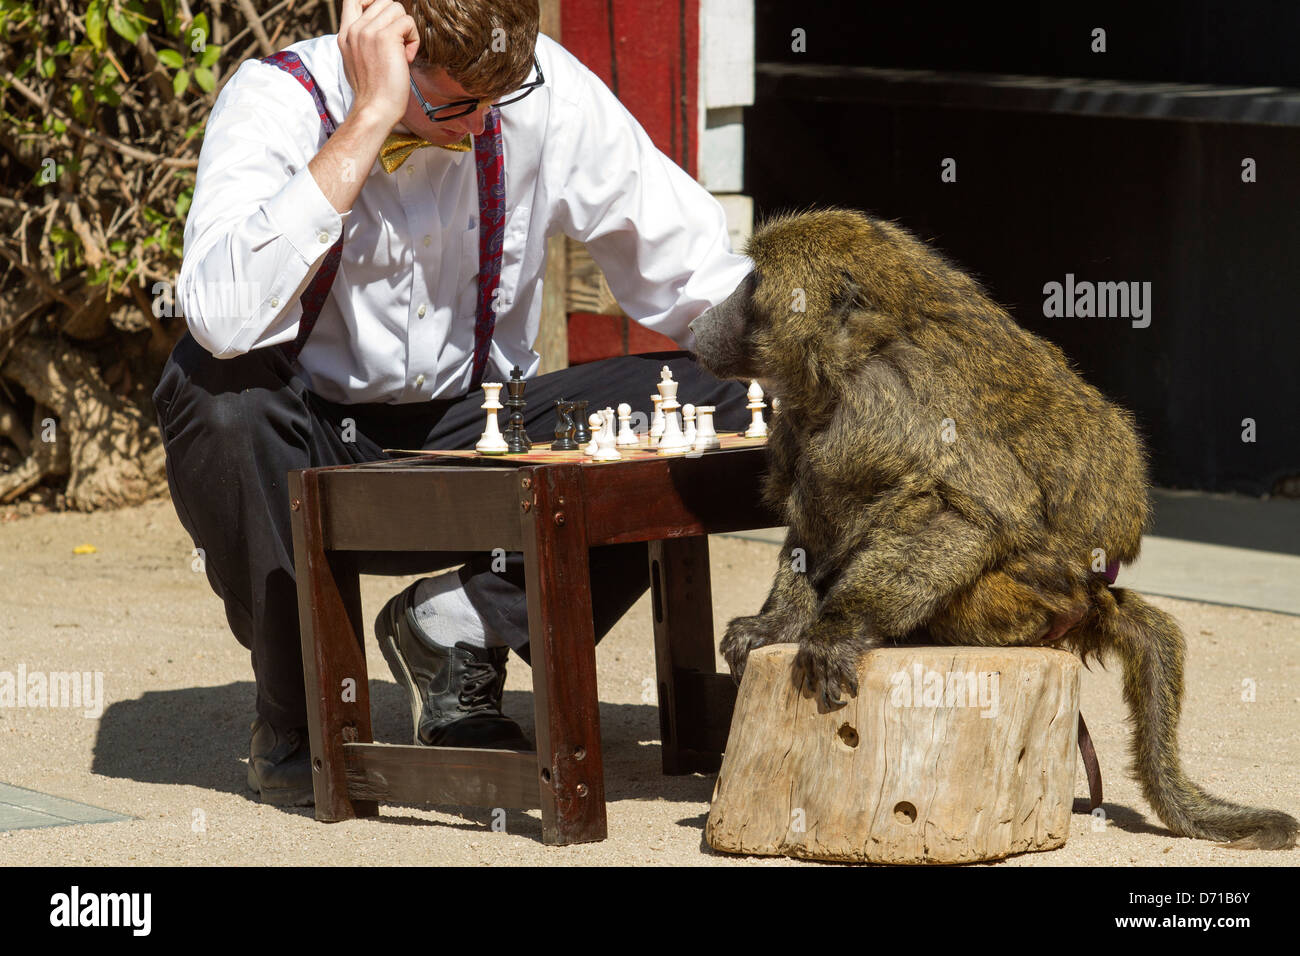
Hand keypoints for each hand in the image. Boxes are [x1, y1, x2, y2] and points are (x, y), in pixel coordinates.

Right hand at [337, 0, 419, 128]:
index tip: (386, 23)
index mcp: (345, 34)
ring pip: (397, 8)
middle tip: (397, 46)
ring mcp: (368, 32)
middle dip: (397, 21)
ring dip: (407, 30)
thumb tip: (381, 29)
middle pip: (384, 2)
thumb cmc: (373, 93)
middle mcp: (354, 30)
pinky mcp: (385, 37)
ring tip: (402, 53)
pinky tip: (406, 59)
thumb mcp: (358, 61)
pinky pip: (408, 22)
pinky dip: (414, 39)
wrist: (375, 110)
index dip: (373, 2)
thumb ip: (363, 41)